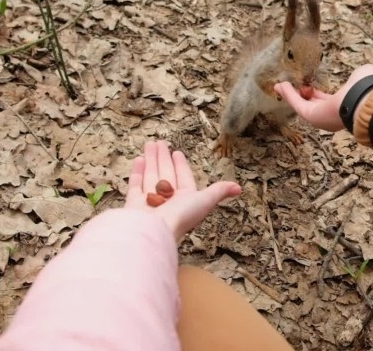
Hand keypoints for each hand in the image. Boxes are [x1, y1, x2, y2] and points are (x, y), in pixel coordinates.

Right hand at [126, 141, 240, 241]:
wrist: (154, 231)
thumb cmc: (181, 216)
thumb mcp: (204, 200)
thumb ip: (218, 191)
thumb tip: (238, 188)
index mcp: (185, 199)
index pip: (183, 177)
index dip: (180, 165)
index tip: (177, 153)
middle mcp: (167, 200)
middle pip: (165, 173)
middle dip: (163, 158)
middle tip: (160, 142)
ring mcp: (150, 202)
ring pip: (151, 176)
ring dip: (151, 160)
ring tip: (150, 143)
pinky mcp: (134, 204)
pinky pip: (136, 184)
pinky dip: (138, 172)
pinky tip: (139, 158)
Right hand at [274, 64, 372, 131]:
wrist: (366, 102)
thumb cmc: (366, 90)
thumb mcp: (362, 76)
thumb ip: (358, 75)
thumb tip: (362, 71)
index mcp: (342, 107)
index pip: (326, 101)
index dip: (315, 94)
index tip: (308, 87)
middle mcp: (330, 115)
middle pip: (310, 105)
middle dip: (298, 96)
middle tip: (288, 87)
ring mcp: (320, 117)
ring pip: (301, 105)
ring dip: (289, 95)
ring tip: (279, 85)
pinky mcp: (312, 116)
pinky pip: (298, 104)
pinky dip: (288, 95)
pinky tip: (281, 85)